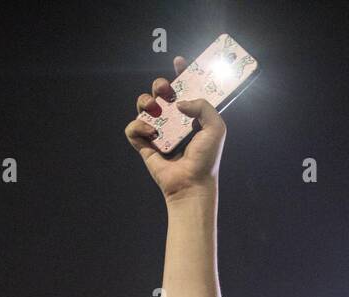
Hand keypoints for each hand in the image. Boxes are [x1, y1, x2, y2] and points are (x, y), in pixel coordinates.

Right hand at [125, 55, 225, 202]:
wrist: (192, 184)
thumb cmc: (206, 159)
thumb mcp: (216, 127)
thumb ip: (204, 106)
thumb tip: (179, 102)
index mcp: (190, 115)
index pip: (183, 89)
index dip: (181, 73)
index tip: (179, 61)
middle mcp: (173, 121)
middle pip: (160, 92)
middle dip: (160, 84)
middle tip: (166, 91)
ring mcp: (157, 132)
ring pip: (143, 105)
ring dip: (146, 101)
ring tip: (156, 111)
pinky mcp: (144, 145)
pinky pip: (132, 128)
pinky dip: (138, 127)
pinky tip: (151, 134)